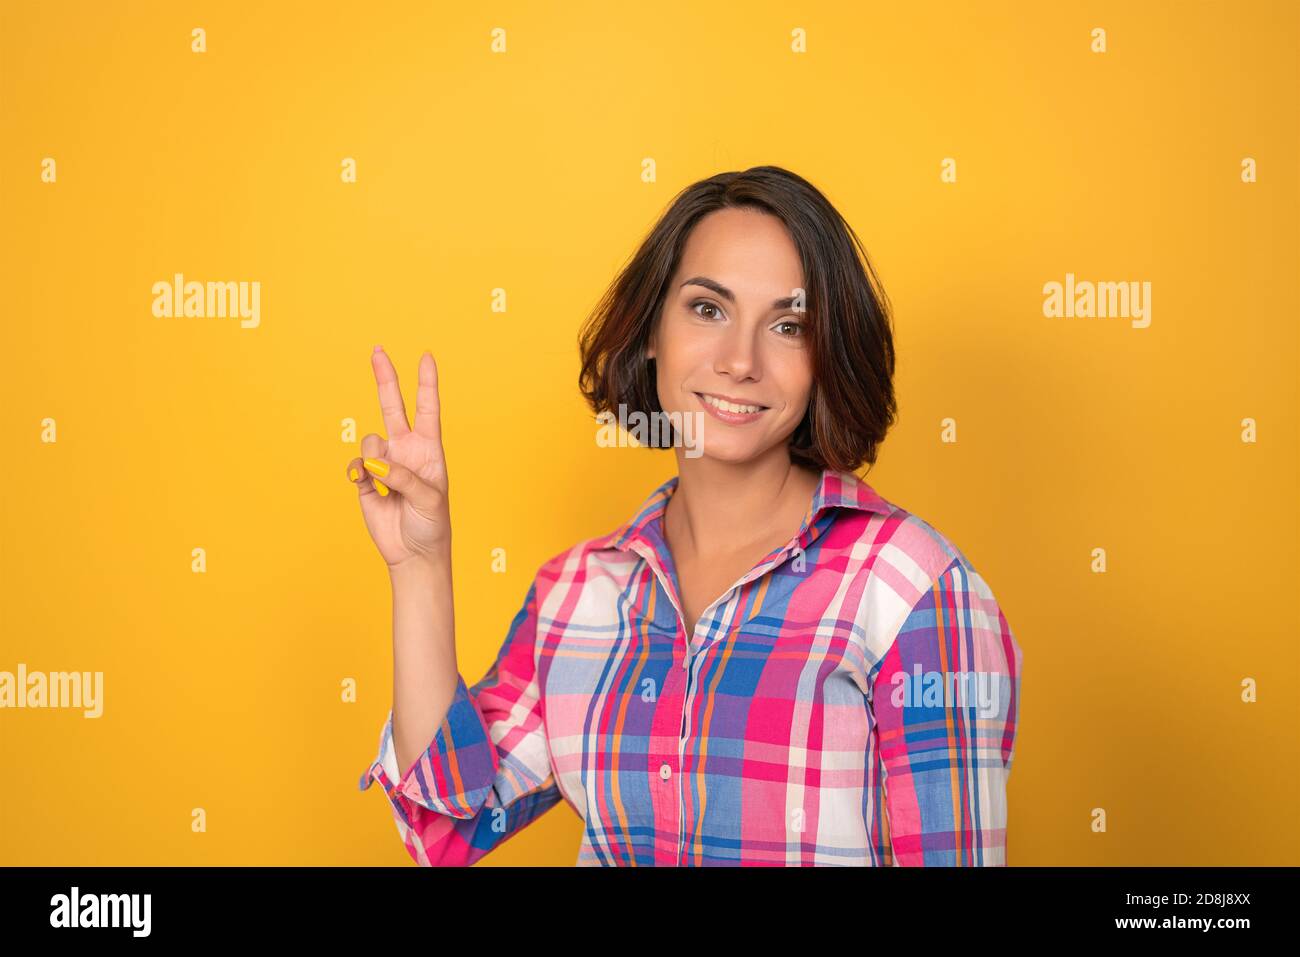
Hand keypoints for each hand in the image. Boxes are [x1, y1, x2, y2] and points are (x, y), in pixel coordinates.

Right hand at [346, 347, 450, 569]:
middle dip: (385, 378)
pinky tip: (364, 484)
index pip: (427, 409)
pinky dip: (357, 472)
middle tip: (377, 350)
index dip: (426, 383)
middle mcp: (405, 450)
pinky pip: (354, 465)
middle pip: (393, 406)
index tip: (426, 357)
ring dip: (374, 459)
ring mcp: (384, 464)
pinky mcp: (365, 481)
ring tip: (385, 483)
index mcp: (428, 449)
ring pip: (370, 441)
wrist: (413, 553)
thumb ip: (405, 477)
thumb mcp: (430, 499)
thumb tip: (376, 463)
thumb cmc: (432, 524)